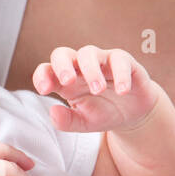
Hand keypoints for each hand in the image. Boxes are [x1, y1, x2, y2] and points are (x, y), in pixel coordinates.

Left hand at [32, 45, 158, 133]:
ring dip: (91, 71)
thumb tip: (53, 112)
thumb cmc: (103, 113)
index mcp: (65, 81)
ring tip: (98, 90)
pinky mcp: (123, 62)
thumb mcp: (83, 123)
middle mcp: (79, 67)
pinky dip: (120, 74)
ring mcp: (100, 61)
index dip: (42, 76)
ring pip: (88, 53)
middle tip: (68, 82)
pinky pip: (120, 60)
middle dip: (62, 66)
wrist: (132, 114)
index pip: (46, 70)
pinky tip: (122, 91)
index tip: (44, 90)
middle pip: (62, 54)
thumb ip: (67, 121)